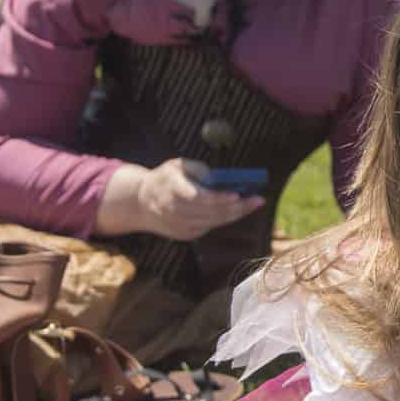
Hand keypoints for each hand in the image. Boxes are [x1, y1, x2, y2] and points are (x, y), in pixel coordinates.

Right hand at [128, 158, 263, 240]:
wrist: (141, 203)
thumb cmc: (165, 179)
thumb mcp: (177, 165)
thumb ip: (199, 169)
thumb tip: (222, 179)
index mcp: (170, 189)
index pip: (196, 197)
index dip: (217, 198)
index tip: (236, 194)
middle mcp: (173, 210)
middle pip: (211, 212)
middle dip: (237, 207)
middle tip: (257, 199)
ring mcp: (179, 226)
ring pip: (214, 222)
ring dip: (236, 213)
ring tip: (254, 203)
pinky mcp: (185, 235)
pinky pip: (210, 227)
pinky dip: (225, 218)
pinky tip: (238, 210)